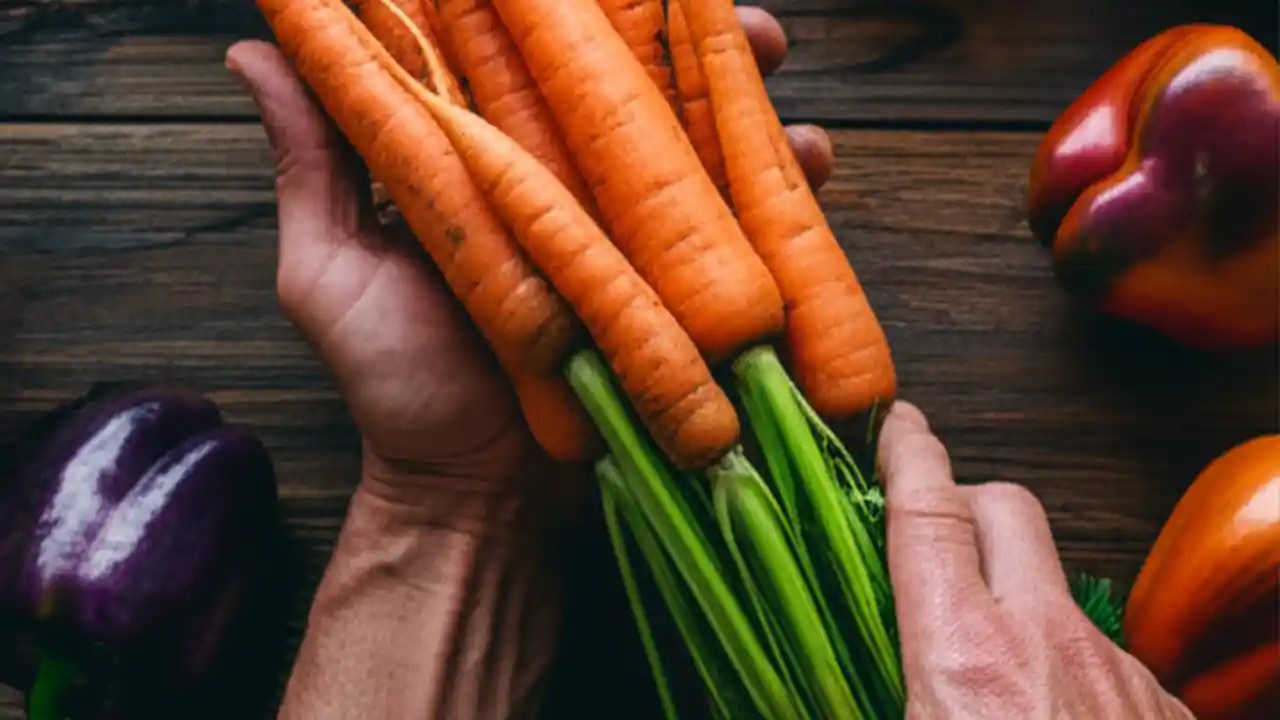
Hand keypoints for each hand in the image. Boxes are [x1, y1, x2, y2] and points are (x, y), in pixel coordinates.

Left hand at [223, 7, 831, 507]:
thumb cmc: (396, 386)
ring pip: (694, 142)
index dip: (572, 11)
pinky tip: (808, 157)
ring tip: (773, 58)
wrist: (479, 494)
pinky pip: (737, 228)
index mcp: (487, 161)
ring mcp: (628, 236)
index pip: (530, 59)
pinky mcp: (677, 289)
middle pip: (629, 87)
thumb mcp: (333, 272)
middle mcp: (565, 185)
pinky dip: (778, 191)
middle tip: (722, 6)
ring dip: (742, 92)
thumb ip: (316, 163)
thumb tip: (254, 47)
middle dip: (677, 38)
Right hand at [878, 402, 1192, 718]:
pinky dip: (1066, 665)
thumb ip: (881, 682)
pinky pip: (1103, 654)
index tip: (897, 428)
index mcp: (967, 656)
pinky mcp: (1161, 704)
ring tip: (988, 661)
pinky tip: (1047, 713)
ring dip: (1016, 598)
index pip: (930, 515)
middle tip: (933, 534)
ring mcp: (1116, 669)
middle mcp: (1048, 643)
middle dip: (966, 501)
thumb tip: (827, 689)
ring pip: (1056, 590)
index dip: (909, 456)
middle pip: (1007, 508)